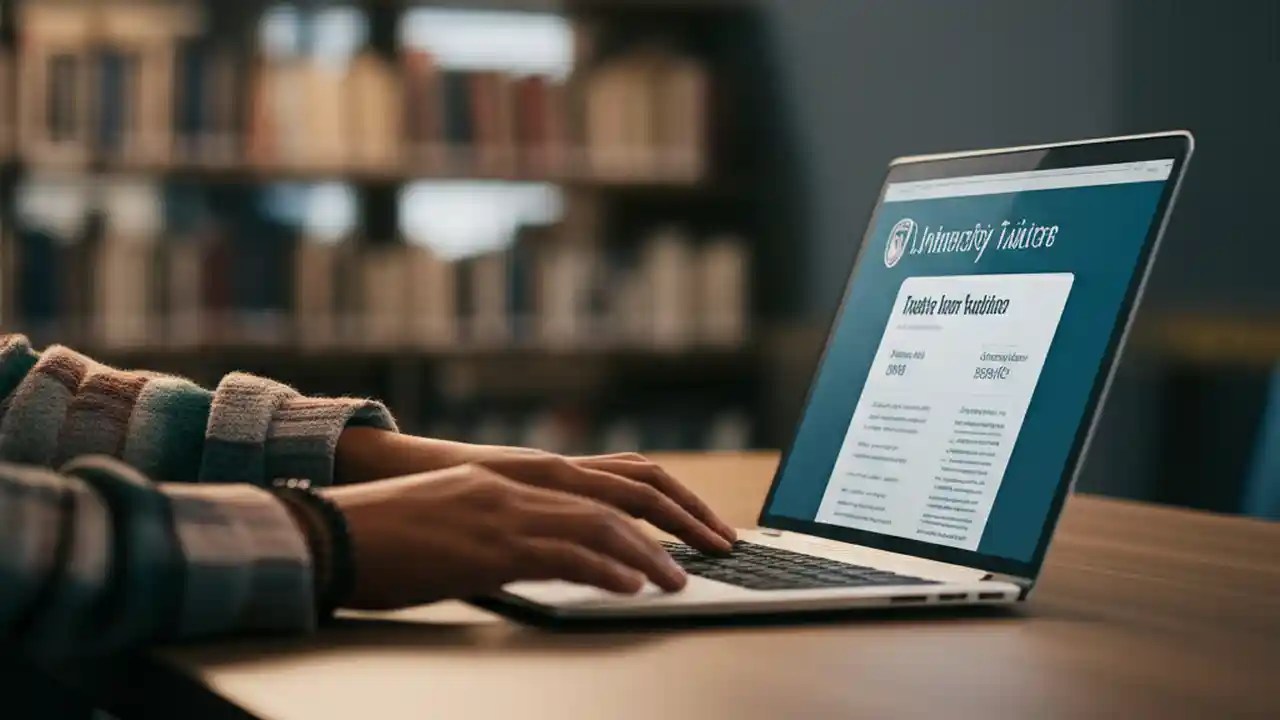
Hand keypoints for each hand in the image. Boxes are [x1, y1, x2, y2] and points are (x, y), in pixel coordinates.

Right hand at [336, 429, 735, 553]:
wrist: (331, 533)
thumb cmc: (385, 535)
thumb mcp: (456, 519)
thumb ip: (505, 527)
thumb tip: (545, 554)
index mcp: (511, 478)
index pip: (606, 480)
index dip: (658, 501)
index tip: (693, 523)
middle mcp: (516, 486)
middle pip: (617, 497)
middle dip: (674, 521)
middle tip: (714, 544)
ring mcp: (503, 513)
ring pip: (598, 525)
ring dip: (647, 553)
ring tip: (680, 577)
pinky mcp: (487, 547)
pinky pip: (562, 556)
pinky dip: (605, 570)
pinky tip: (632, 586)